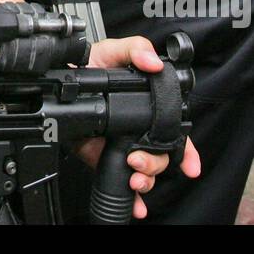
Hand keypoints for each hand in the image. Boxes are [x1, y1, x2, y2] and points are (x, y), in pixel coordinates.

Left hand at [76, 36, 201, 219]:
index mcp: (146, 106)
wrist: (61, 83)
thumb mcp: (112, 50)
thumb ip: (135, 50)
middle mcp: (137, 128)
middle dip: (157, 164)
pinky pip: (122, 182)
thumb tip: (154, 63)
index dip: (187, 151)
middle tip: (139, 160)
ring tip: (134, 174)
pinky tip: (136, 204)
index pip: (174, 131)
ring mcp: (122, 145)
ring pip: (146, 171)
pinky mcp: (105, 158)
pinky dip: (133, 198)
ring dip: (146, 178)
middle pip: (162, 156)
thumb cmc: (89, 65)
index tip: (191, 166)